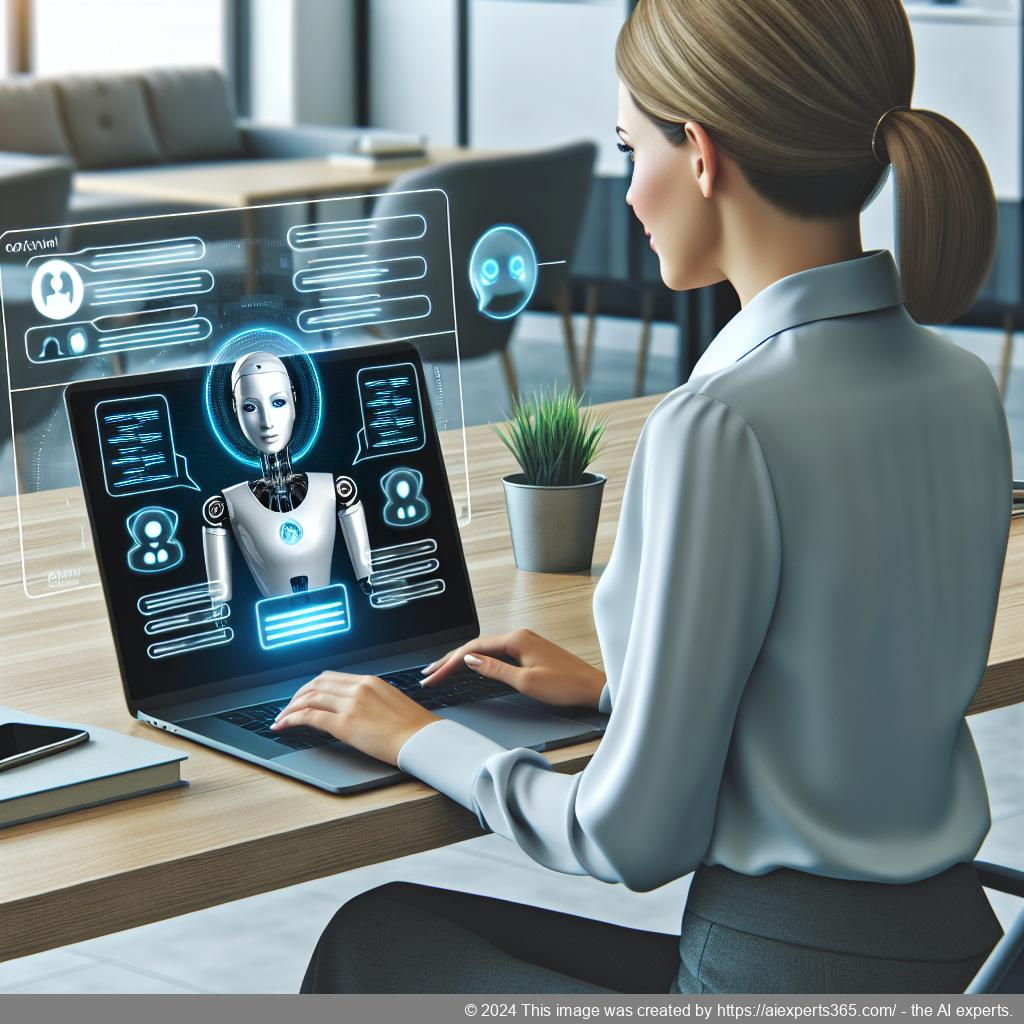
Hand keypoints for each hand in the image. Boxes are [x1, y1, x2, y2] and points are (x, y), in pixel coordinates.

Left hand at [270, 672, 440, 765]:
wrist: (423, 740)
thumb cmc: (413, 728)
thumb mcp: (391, 703)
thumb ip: (372, 701)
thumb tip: (358, 710)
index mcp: (370, 682)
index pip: (331, 677)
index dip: (312, 687)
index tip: (304, 696)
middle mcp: (358, 688)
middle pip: (316, 685)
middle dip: (297, 696)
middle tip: (287, 708)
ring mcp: (350, 704)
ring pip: (308, 698)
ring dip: (290, 708)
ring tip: (280, 719)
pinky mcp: (344, 724)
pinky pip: (309, 716)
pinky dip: (291, 719)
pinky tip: (284, 726)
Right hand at [420, 628, 605, 708]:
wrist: (593, 688)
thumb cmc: (565, 685)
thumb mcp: (526, 682)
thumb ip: (495, 669)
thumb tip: (470, 659)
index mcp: (516, 639)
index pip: (473, 648)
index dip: (449, 663)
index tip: (432, 676)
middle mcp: (519, 636)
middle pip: (477, 646)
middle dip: (450, 660)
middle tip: (429, 674)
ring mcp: (525, 642)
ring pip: (485, 649)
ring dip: (463, 660)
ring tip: (442, 670)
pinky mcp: (529, 651)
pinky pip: (497, 653)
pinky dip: (479, 660)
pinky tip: (470, 666)